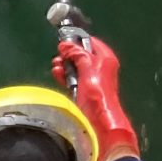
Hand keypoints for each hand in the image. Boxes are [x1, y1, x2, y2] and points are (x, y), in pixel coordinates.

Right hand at [53, 38, 138, 160]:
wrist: (98, 120)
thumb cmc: (96, 92)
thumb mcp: (87, 69)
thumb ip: (77, 55)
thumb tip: (65, 44)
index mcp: (105, 58)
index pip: (91, 42)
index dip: (77, 40)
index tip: (64, 41)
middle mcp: (100, 66)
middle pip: (82, 54)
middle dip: (69, 54)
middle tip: (58, 55)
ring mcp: (92, 79)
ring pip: (75, 66)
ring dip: (65, 65)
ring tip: (56, 66)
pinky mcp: (83, 90)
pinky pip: (72, 78)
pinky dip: (64, 76)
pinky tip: (57, 74)